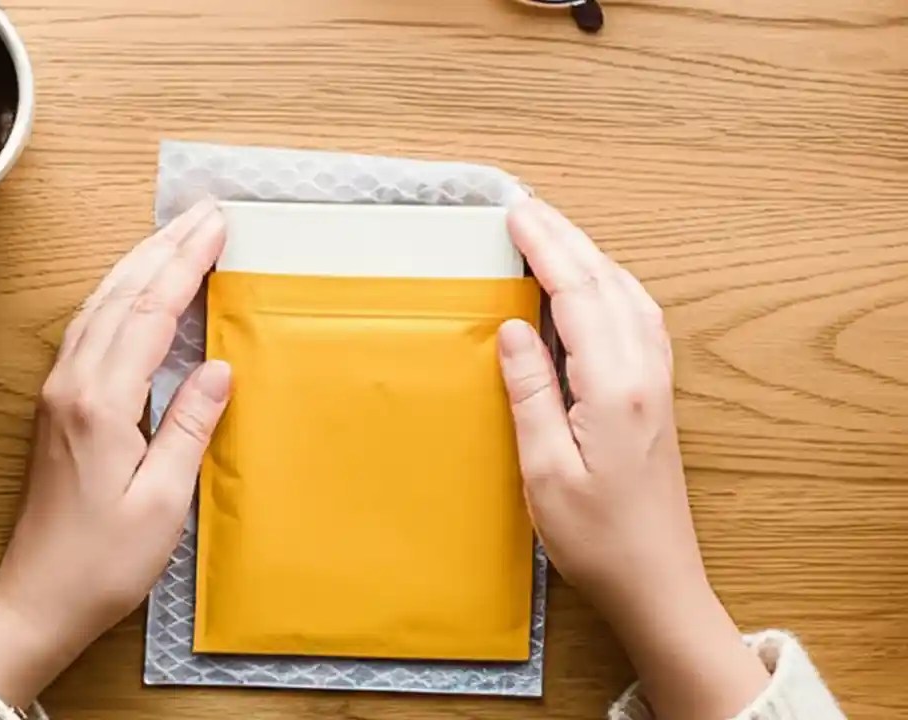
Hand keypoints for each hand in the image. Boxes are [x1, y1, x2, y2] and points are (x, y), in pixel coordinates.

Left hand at [0, 201, 231, 706]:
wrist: (37, 598)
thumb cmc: (103, 562)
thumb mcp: (161, 501)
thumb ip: (189, 426)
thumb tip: (218, 367)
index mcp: (100, 403)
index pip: (149, 313)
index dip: (185, 266)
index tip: (216, 228)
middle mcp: (72, 385)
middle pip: (121, 295)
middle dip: (164, 248)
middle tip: (204, 214)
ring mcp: (59, 393)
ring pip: (100, 306)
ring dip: (139, 265)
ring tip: (176, 235)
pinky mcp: (57, 407)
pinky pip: (89, 330)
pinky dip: (118, 296)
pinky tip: (134, 290)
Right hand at [497, 198, 767, 719]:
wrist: (658, 582)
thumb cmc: (597, 539)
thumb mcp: (544, 471)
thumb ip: (530, 393)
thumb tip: (513, 329)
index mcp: (613, 388)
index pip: (577, 296)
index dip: (545, 250)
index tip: (515, 216)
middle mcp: (644, 374)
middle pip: (606, 284)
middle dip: (565, 238)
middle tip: (526, 207)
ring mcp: (656, 383)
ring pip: (627, 295)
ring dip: (590, 257)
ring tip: (552, 234)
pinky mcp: (656, 397)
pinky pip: (638, 319)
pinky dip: (611, 286)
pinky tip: (595, 287)